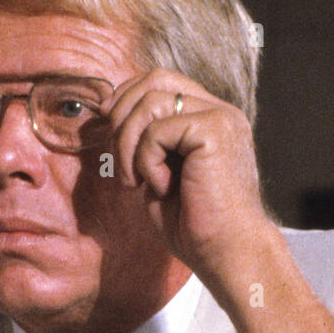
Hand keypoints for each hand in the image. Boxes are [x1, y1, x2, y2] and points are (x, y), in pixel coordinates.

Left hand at [104, 69, 273, 289]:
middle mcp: (219, 111)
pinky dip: (147, 160)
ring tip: (136, 180)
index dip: (126, 98)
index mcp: (209, 118)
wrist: (226, 253)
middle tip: (120, 164)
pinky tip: (162, 186)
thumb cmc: (193, 225)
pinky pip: (157, 130)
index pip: (161, 81)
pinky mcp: (214, 130)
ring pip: (151, 102)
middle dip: (122, 116)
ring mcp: (220, 117)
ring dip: (129, 144)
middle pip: (154, 79)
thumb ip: (140, 138)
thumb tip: (107, 104)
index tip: (108, 128)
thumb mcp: (156, 172)